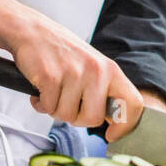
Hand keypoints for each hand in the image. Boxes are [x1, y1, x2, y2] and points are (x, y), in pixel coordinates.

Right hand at [7, 13, 143, 133]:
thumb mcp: (93, 66)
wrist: (31, 31)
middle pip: (94, 119)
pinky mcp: (51, 77)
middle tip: (67, 104)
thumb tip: (115, 121)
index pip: (133, 104)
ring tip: (53, 91)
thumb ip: (104, 90)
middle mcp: (96, 71)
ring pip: (67, 116)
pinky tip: (41, 89)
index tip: (111, 135)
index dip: (125, 126)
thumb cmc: (61, 52)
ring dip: (55, 109)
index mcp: (110, 70)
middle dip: (77, 118)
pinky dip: (40, 104)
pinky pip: (48, 108)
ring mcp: (74, 73)